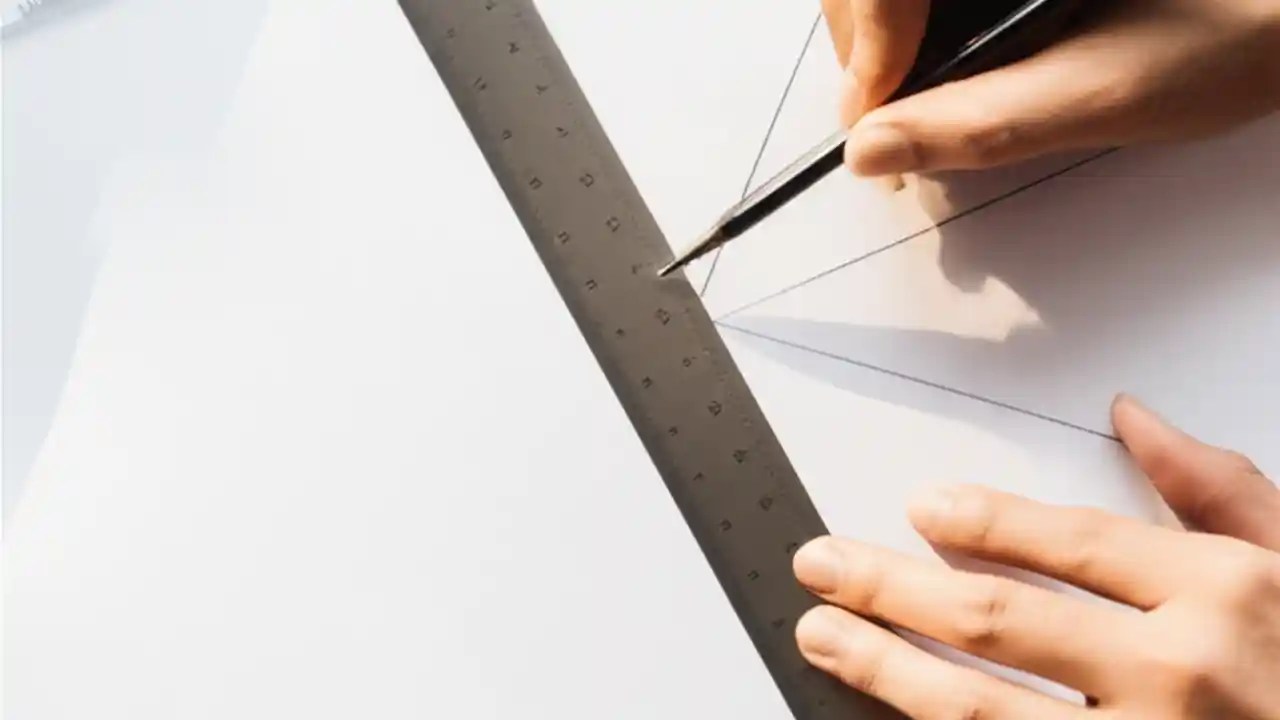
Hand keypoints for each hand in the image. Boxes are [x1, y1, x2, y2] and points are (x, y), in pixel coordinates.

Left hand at [793, 394, 1279, 718]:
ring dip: (886, 667)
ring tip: (824, 637)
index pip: (1070, 544)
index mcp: (1222, 595)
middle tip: (824, 565)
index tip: (921, 508)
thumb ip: (1218, 490)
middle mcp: (1177, 675)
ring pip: (980, 708)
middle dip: (890, 587)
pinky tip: (891, 715)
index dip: (983, 521)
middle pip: (997, 621)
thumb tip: (1137, 417)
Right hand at [821, 0, 1279, 176]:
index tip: (871, 119)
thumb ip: (979, 123)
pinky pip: (927, 3)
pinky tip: (931, 70)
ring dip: (880, 44)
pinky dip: (911, 31)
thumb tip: (877, 147)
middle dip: (863, 53)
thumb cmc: (1232, 28)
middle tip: (880, 124)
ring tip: (901, 105)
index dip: (867, 53)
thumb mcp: (1097, 92)